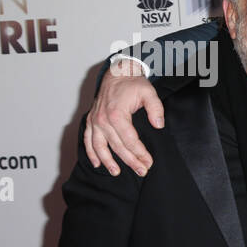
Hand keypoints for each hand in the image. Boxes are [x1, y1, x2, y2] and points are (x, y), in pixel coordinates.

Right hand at [84, 58, 163, 176]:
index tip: (149, 162)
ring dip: (108, 161)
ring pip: (100, 146)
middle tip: (142, 171)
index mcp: (117, 114)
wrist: (117, 73)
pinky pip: (88, 139)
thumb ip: (156, 109)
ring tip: (117, 172)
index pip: (130, 140)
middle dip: (130, 161)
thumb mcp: (149, 92)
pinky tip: (97, 163)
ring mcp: (95, 121)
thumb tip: (159, 125)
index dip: (140, 153)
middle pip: (117, 146)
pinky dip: (90, 152)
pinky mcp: (91, 121)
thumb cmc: (133, 83)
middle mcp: (103, 120)